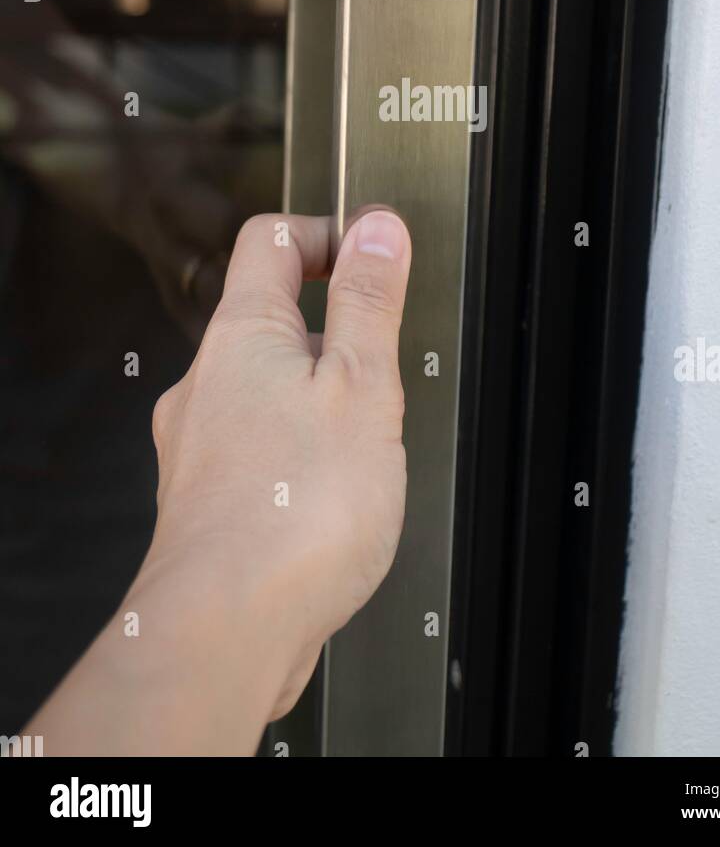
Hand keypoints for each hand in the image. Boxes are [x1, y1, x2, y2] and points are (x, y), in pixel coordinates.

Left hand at [143, 207, 411, 720]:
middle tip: (382, 367)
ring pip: (263, 391)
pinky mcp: (205, 502)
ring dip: (316, 401)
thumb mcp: (362, 386)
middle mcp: (206, 383)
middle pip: (267, 317)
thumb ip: (369, 302)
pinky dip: (296, 455)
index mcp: (242, 335)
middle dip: (334, 333)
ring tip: (363, 443)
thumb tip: (378, 228)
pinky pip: (256, 451)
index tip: (372, 255)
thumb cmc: (294, 515)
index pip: (271, 239)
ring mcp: (198, 445)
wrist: (226, 631)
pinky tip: (329, 500)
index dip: (327, 233)